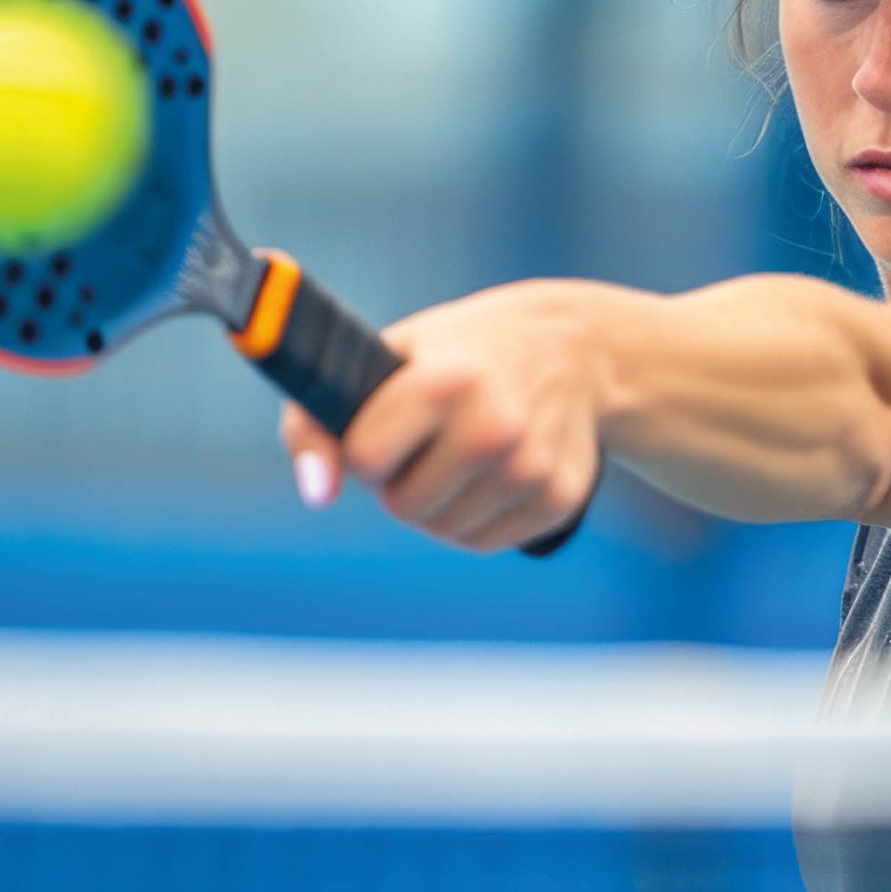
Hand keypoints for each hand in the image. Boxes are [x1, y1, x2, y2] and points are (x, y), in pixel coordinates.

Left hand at [279, 279, 606, 553]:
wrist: (574, 349)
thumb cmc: (458, 353)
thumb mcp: (387, 356)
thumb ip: (319, 419)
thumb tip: (316, 494)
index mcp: (446, 382)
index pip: (364, 460)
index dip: (364, 447)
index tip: (386, 421)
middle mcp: (496, 427)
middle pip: (402, 506)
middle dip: (400, 479)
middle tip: (425, 437)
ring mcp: (531, 469)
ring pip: (441, 530)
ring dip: (436, 502)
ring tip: (458, 451)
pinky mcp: (558, 501)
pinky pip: (482, 541)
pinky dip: (474, 516)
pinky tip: (491, 472)